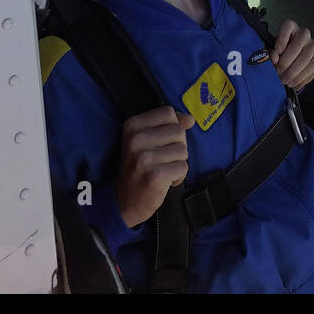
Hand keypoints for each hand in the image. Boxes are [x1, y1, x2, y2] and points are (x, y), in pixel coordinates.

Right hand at [115, 106, 195, 228]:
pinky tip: (164, 181)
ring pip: (183, 150)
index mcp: (132, 125)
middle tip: (161, 160)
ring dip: (177, 163)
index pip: (168, 113)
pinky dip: (178, 176)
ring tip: (162, 170)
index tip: (160, 143)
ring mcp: (144, 157)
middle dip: (177, 147)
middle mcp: (135, 139)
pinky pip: (183, 167)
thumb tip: (190, 119)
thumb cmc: (138, 168)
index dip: (171, 128)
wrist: (123, 201)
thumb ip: (167, 126)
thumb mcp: (146, 141)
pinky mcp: (154, 175)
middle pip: (178, 131)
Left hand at [271, 19, 313, 90]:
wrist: (291, 59)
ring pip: (306, 58)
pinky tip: (293, 83)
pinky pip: (312, 69)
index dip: (282, 38)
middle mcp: (304, 34)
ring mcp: (313, 46)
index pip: (287, 26)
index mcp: (290, 27)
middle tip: (278, 72)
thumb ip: (271, 53)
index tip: (277, 51)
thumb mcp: (272, 51)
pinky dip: (301, 79)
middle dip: (286, 62)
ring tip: (285, 80)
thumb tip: (275, 57)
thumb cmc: (280, 53)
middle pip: (297, 45)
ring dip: (294, 73)